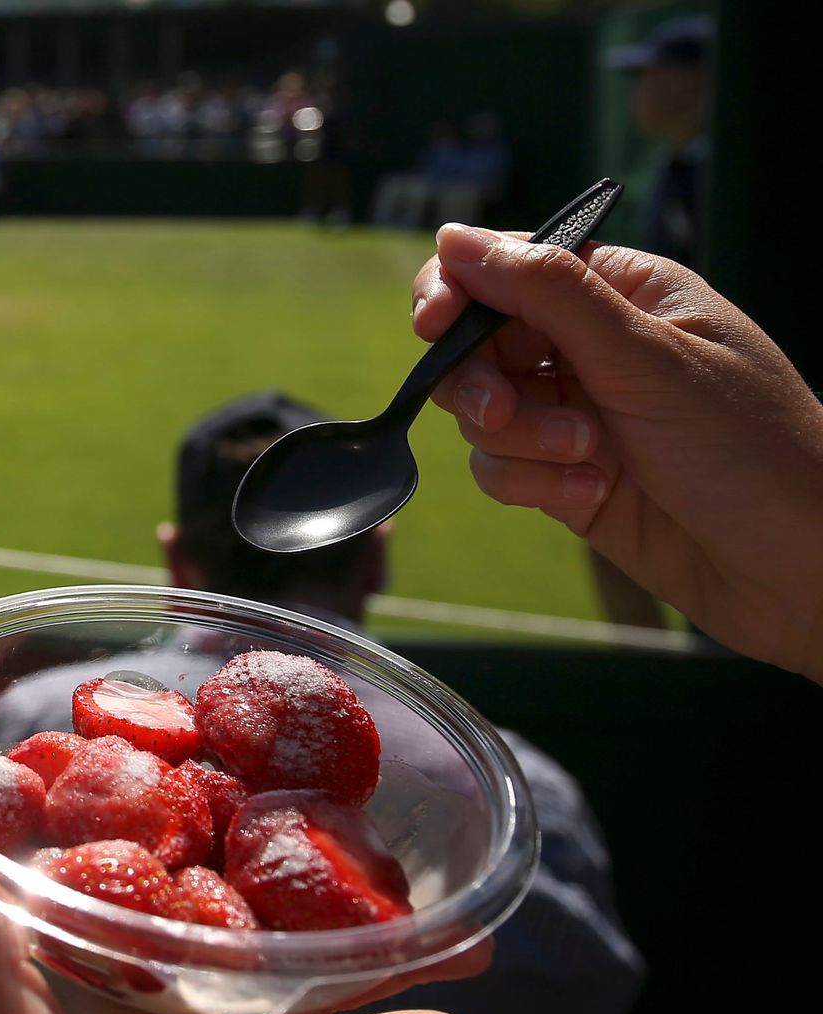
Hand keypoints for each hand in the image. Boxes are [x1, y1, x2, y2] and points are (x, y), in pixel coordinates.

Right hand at [413, 225, 822, 681]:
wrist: (800, 568)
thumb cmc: (753, 448)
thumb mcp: (647, 358)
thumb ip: (547, 292)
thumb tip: (455, 236)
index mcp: (623, 294)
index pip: (509, 266)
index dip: (459, 291)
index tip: (435, 326)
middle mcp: (594, 348)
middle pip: (479, 342)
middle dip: (484, 384)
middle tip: (505, 416)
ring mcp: (577, 414)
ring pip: (482, 411)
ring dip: (519, 440)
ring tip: (585, 460)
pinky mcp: (566, 478)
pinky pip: (501, 467)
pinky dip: (530, 482)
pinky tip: (589, 494)